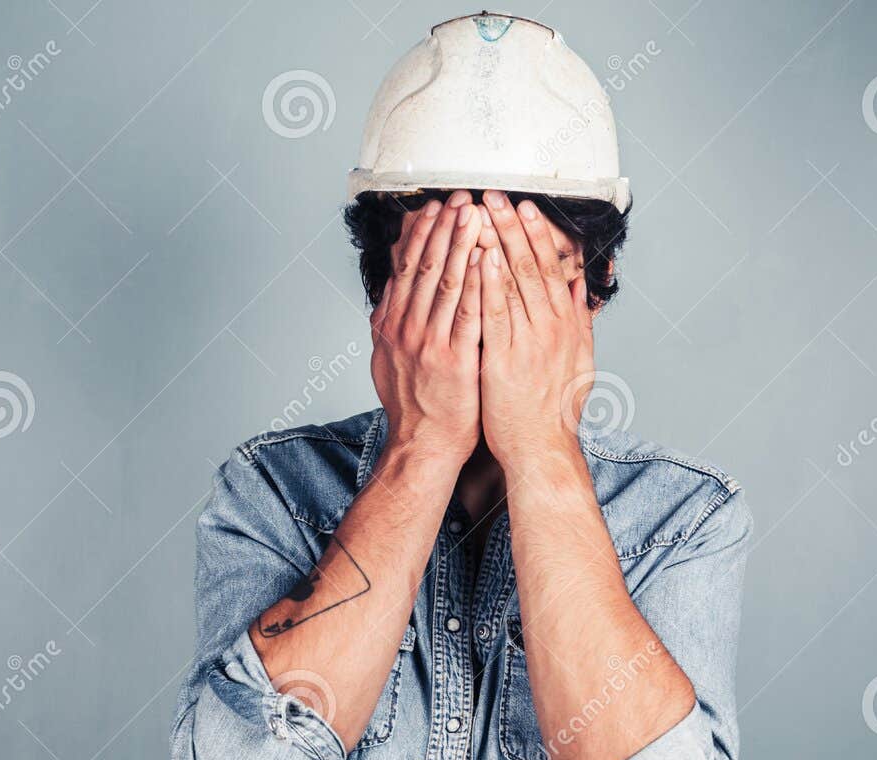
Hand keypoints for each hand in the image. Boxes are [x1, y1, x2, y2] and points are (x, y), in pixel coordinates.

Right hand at [369, 190, 483, 467]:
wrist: (423, 445)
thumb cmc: (416, 402)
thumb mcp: (390, 356)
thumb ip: (392, 319)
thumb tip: (392, 285)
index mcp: (392, 324)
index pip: (406, 268)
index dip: (421, 234)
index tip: (435, 206)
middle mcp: (406, 329)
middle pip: (426, 267)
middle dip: (443, 228)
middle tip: (459, 197)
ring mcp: (429, 344)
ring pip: (446, 283)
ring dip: (461, 244)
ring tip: (474, 213)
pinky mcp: (455, 360)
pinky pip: (469, 314)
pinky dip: (477, 283)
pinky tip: (487, 258)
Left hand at [477, 190, 594, 467]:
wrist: (541, 450)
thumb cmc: (552, 411)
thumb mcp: (578, 361)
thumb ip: (578, 322)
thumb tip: (578, 288)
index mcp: (566, 326)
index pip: (551, 269)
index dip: (538, 235)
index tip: (526, 207)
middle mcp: (551, 328)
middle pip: (531, 266)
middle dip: (514, 227)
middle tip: (498, 194)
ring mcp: (528, 342)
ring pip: (513, 281)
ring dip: (498, 241)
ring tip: (484, 210)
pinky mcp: (503, 358)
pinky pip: (495, 311)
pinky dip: (488, 280)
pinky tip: (480, 253)